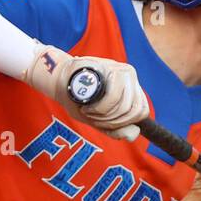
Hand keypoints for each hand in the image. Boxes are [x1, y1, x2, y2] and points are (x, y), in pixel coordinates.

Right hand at [23, 43, 148, 140]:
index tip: (105, 122)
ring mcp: (124, 72)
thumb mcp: (99, 120)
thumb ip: (116, 129)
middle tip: (94, 118)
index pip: (142, 112)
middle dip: (113, 122)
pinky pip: (115, 96)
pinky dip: (100, 107)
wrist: (59, 82)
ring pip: (126, 105)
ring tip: (89, 111)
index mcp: (133, 90)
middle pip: (134, 111)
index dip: (123, 123)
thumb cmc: (79, 100)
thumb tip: (134, 133)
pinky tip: (88, 105)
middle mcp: (132, 79)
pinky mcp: (112, 68)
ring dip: (104, 115)